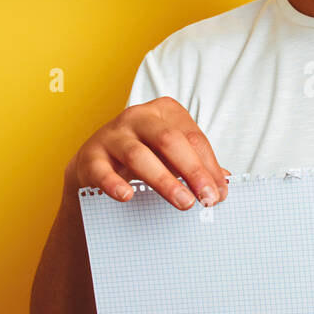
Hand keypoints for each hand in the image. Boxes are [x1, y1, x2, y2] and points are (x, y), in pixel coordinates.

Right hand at [73, 97, 229, 208]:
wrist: (96, 160)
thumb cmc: (144, 154)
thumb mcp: (172, 155)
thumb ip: (197, 167)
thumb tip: (222, 186)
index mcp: (165, 111)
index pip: (193, 138)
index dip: (209, 167)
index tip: (219, 193)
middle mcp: (138, 117)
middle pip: (169, 141)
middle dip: (193, 171)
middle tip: (206, 198)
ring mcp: (113, 135)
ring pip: (139, 155)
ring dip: (164, 181)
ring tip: (182, 202)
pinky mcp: (91, 156)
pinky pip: (102, 170)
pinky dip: (114, 183)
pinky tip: (127, 196)